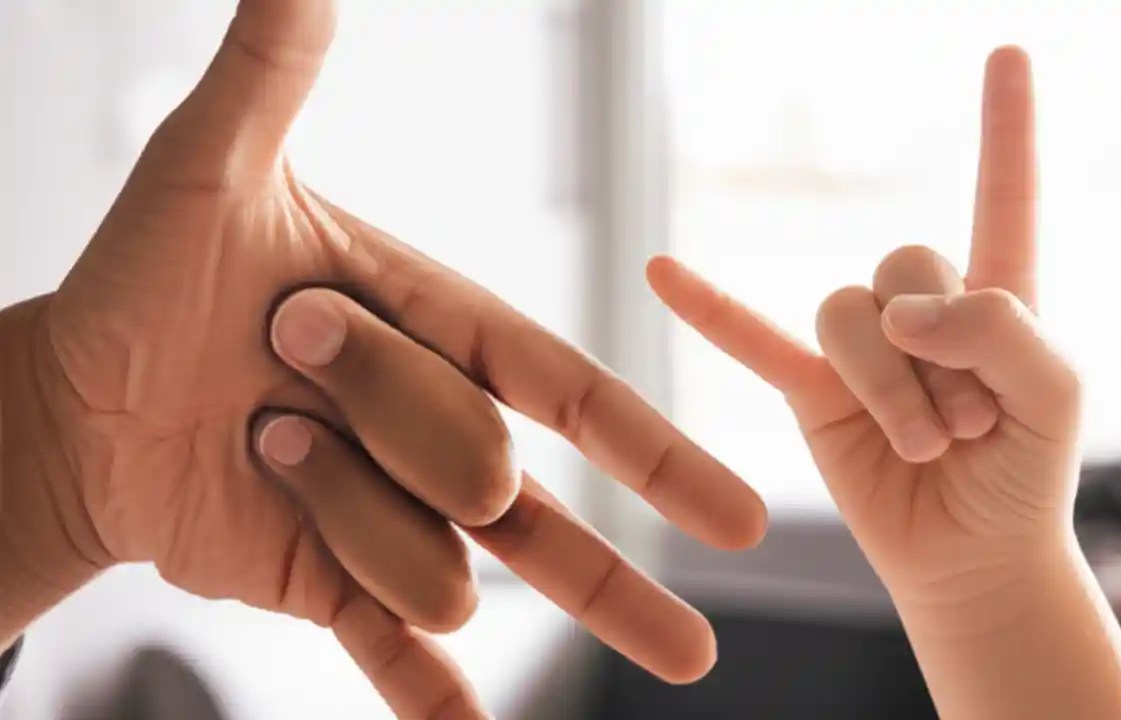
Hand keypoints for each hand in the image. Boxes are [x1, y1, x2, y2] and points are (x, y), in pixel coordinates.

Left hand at [0, 2, 765, 715]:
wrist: (68, 402)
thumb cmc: (143, 279)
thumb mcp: (206, 173)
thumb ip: (274, 82)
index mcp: (446, 333)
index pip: (576, 396)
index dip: (662, 459)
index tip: (744, 522)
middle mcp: (442, 430)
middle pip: (490, 477)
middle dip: (385, 433)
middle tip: (274, 377)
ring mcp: (397, 518)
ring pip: (441, 571)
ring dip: (341, 518)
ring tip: (256, 451)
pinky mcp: (338, 586)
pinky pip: (401, 656)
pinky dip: (437, 705)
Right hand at [647, 47, 1075, 618]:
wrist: (972, 555)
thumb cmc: (1025, 472)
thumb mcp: (1054, 393)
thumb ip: (1001, 326)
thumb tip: (902, 308)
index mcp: (995, 292)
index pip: (1001, 195)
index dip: (1006, 128)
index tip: (1008, 54)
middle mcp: (921, 306)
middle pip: (907, 263)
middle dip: (945, 353)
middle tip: (974, 427)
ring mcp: (861, 346)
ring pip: (847, 312)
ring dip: (893, 389)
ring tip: (928, 446)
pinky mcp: (810, 389)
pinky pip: (753, 340)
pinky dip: (710, 309)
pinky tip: (659, 272)